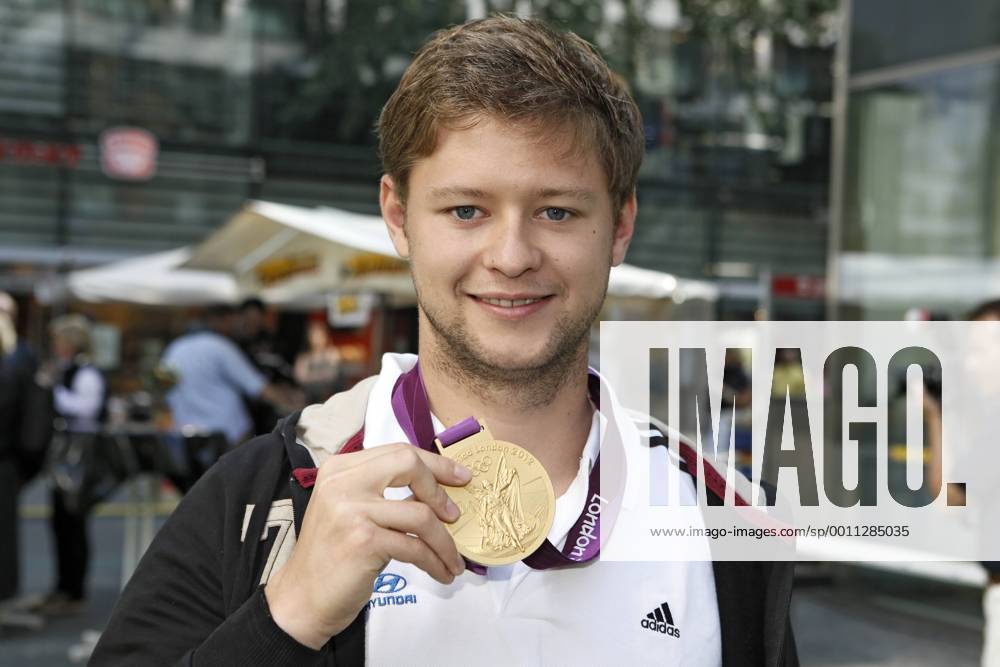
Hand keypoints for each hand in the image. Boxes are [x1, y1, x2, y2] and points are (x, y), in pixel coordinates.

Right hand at [264, 444, 470, 648]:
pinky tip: (442, 571)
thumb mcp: (351, 510)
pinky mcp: (363, 541)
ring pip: (420, 514)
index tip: (460, 477)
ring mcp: (352, 510)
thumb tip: (436, 486)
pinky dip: (435, 561)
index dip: (435, 464)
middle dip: (440, 490)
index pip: (398, 452)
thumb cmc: (332, 556)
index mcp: (340, 468)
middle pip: (409, 465)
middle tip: (456, 515)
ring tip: (453, 558)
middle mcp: (343, 482)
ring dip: (444, 541)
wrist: (302, 599)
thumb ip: (383, 492)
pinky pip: (415, 547)